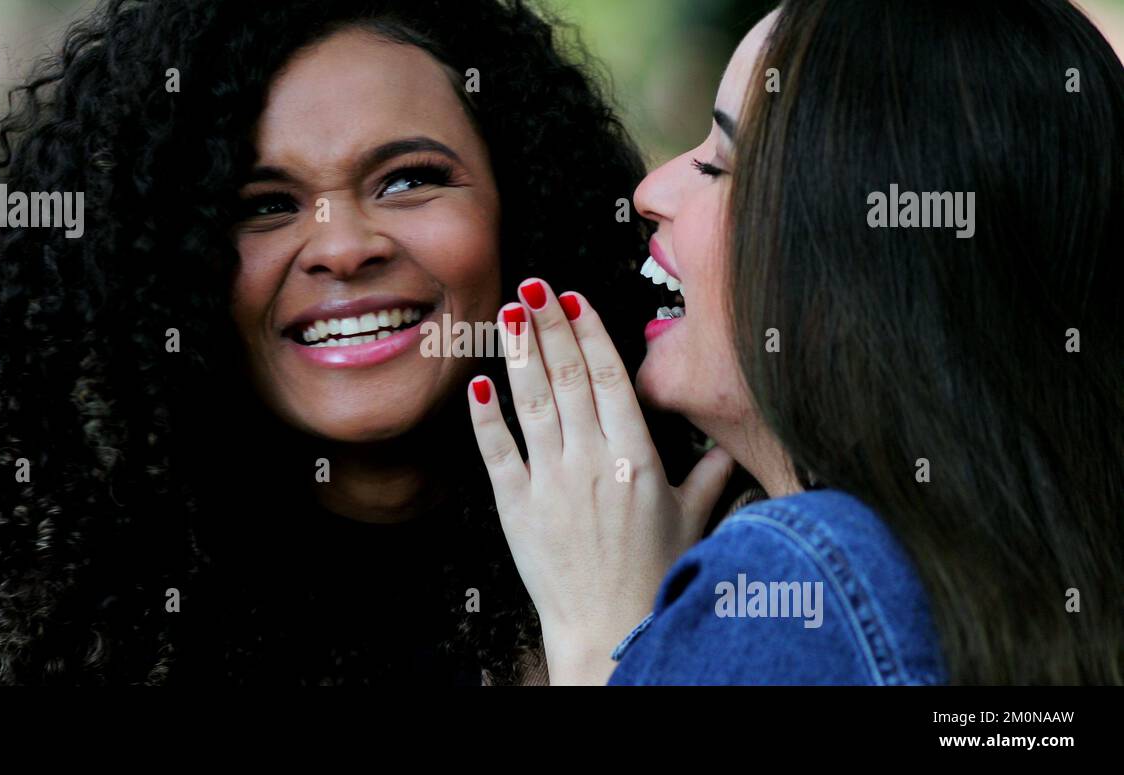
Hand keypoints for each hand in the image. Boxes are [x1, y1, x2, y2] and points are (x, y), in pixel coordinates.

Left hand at [467, 278, 734, 684]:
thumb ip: (711, 475)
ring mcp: (551, 481)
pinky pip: (498, 452)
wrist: (612, 629)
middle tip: (536, 286)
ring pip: (532, 403)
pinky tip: (480, 384)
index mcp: (636, 456)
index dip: (590, 334)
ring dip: (521, 355)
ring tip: (512, 314)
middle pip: (568, 379)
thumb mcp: (692, 519)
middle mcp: (591, 460)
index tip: (577, 299)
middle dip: (551, 327)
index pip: (611, 378)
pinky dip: (486, 417)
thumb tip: (736, 448)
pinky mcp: (517, 506)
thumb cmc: (655, 576)